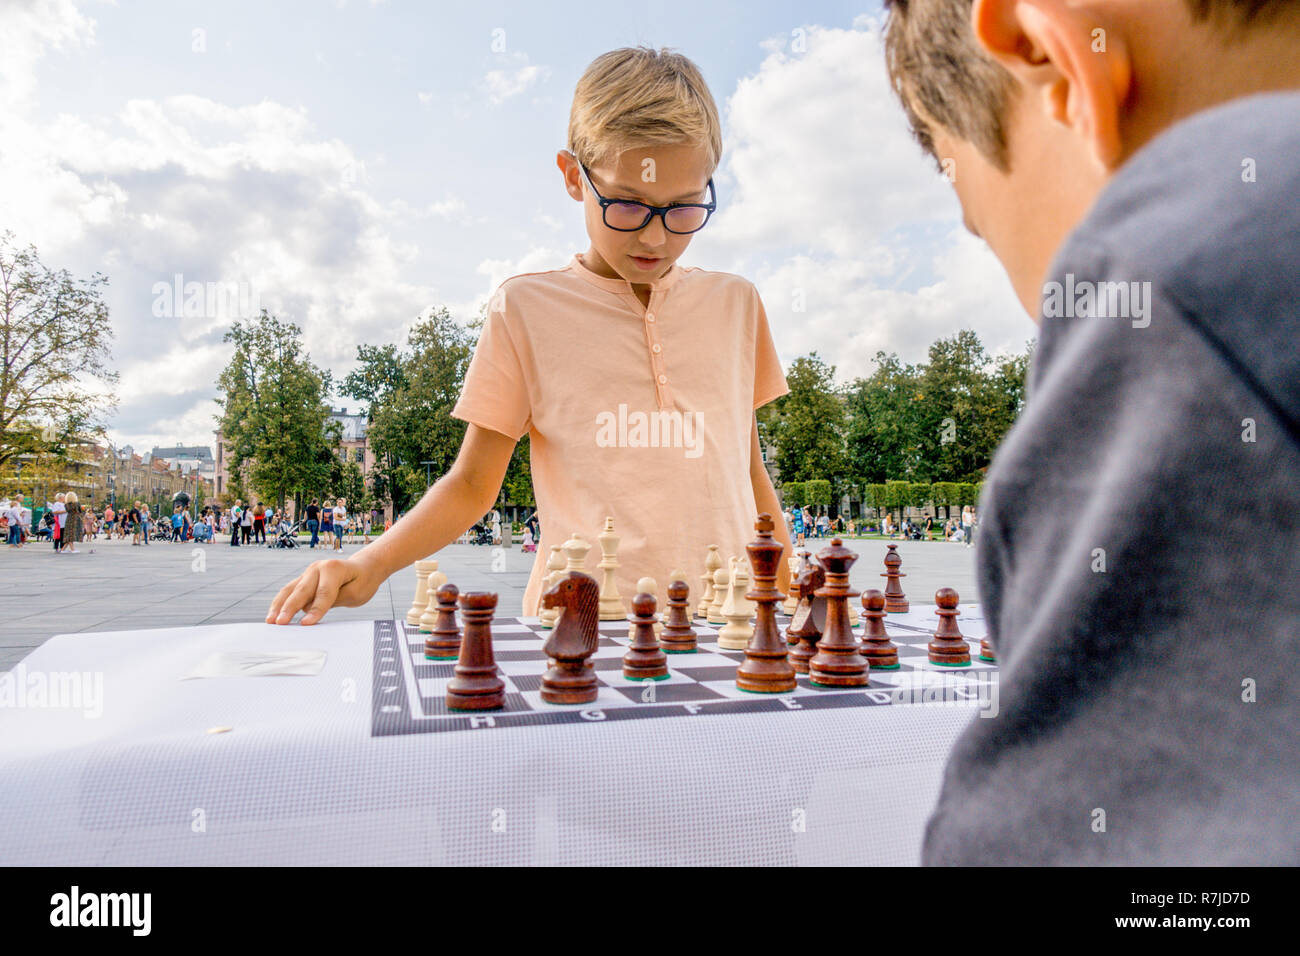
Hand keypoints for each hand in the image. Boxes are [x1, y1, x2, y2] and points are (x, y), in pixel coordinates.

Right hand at [266, 557, 381, 624]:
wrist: (363, 569)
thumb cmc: (362, 582)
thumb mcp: (356, 593)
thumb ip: (334, 600)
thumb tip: (310, 614)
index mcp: (334, 568)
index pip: (324, 592)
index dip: (315, 610)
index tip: (305, 624)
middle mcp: (318, 568)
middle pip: (302, 590)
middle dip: (290, 608)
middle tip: (280, 623)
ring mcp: (309, 573)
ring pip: (290, 590)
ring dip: (279, 606)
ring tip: (270, 621)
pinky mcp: (303, 580)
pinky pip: (289, 592)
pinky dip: (280, 604)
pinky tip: (272, 616)